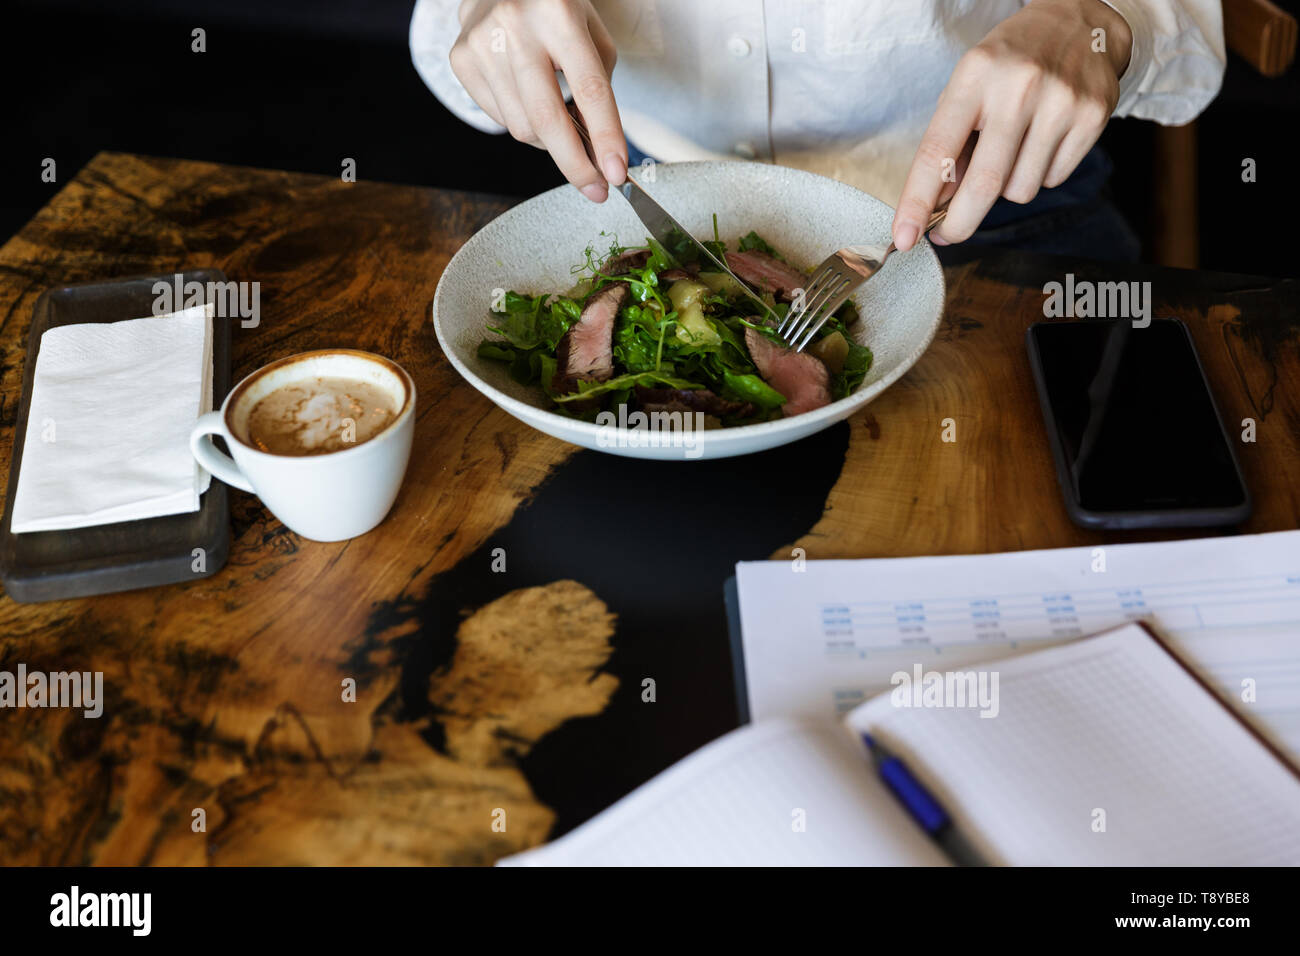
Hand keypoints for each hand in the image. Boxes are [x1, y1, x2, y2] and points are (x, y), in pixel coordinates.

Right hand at [450, 0, 625, 200]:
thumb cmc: (553, 11)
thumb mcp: (589, 33)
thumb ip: (597, 88)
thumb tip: (596, 152)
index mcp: (558, 14)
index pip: (588, 88)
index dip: (604, 137)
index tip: (616, 173)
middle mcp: (516, 27)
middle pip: (547, 119)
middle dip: (574, 164)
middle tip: (595, 189)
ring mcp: (482, 44)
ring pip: (522, 128)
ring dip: (549, 142)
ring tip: (561, 126)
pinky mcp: (461, 60)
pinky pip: (500, 119)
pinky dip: (523, 123)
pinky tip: (528, 100)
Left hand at [892, 0, 1131, 250]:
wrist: (1082, 22)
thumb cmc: (1011, 60)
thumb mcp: (969, 85)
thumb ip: (951, 142)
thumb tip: (935, 204)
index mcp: (975, 76)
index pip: (938, 152)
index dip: (917, 201)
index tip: (906, 236)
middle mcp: (1019, 88)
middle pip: (983, 185)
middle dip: (960, 223)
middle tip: (948, 234)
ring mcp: (1060, 103)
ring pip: (1019, 191)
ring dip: (1007, 187)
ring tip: (1012, 151)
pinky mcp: (1092, 117)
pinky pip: (1052, 180)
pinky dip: (1040, 174)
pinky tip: (1042, 141)